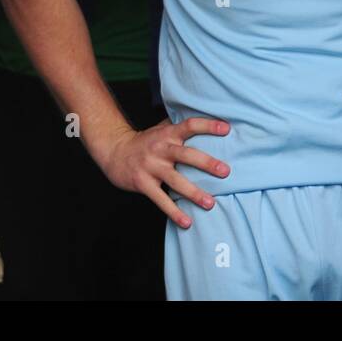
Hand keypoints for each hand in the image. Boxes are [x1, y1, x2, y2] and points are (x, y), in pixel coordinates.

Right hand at [96, 118, 230, 227]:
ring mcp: (151, 167)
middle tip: (226, 171)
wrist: (114, 151)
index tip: (227, 129)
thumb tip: (210, 118)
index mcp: (168, 134)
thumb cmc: (146, 141)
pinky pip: (161, 200)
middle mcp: (160, 149)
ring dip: (194, 193)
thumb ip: (181, 126)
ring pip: (175, 180)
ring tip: (210, 203)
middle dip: (207, 163)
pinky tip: (187, 222)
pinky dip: (174, 212)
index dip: (208, 126)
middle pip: (186, 155)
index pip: (190, 125)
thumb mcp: (162, 128)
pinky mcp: (143, 183)